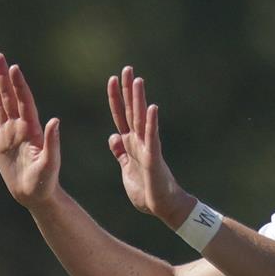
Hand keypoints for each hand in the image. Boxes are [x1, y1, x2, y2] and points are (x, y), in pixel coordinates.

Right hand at [0, 53, 60, 208]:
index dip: (18, 85)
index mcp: (32, 128)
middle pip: (10, 97)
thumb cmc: (45, 181)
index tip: (14, 68)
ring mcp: (9, 134)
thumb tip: (55, 121)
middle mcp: (20, 127)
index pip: (24, 101)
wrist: (35, 194)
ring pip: (1, 105)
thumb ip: (52, 142)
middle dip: (4, 77)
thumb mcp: (51, 162)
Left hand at [107, 66, 193, 227]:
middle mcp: (140, 141)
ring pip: (141, 119)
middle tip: (126, 68)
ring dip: (138, 100)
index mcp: (131, 144)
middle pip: (131, 111)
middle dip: (127, 91)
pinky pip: (152, 137)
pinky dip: (151, 123)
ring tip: (137, 80)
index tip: (111, 79)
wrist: (163, 207)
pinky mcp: (154, 158)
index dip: (115, 99)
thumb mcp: (126, 169)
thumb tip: (113, 136)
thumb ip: (120, 152)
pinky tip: (151, 107)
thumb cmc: (147, 191)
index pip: (121, 116)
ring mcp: (148, 147)